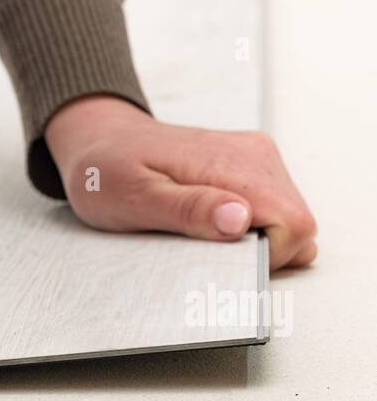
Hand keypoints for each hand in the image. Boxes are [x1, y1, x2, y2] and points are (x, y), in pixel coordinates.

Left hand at [45, 96, 316, 270]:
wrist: (101, 140)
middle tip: (207, 249)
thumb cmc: (109, 171)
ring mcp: (256, 158)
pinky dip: (253, 230)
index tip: (223, 260)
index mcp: (231, 163)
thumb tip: (239, 219)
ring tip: (205, 234)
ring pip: (290, 222)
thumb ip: (189, 210)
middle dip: (262, 253)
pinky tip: (213, 225)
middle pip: (299, 227)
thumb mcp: (134, 198)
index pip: (293, 226)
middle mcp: (254, 155)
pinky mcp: (251, 167)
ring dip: (257, 242)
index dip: (265, 258)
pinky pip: (275, 211)